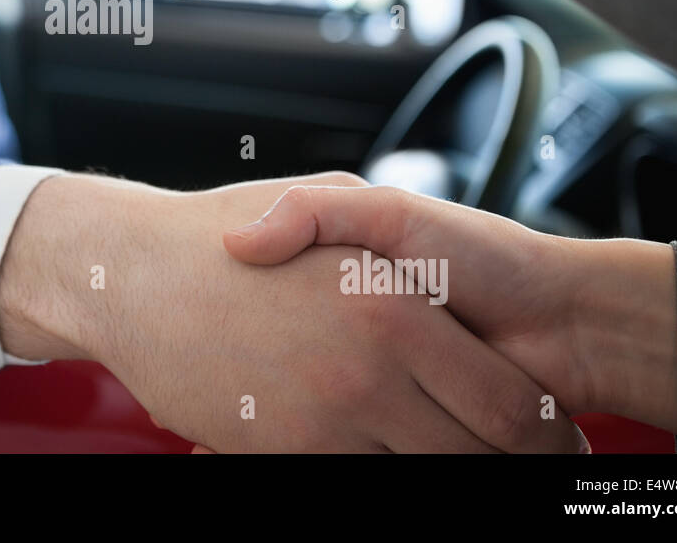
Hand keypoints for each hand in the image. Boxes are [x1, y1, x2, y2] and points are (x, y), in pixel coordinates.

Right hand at [0, 171, 590, 451]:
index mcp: (392, 305)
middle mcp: (368, 369)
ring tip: (441, 443)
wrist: (128, 273)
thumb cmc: (220, 235)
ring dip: (439, 462)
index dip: (540, 434)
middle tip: (514, 456)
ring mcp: (324, 419)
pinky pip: (359, 478)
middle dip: (504, 462)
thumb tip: (444, 292)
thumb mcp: (322, 198)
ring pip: (423, 472)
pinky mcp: (282, 452)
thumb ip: (394, 231)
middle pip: (477, 454)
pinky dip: (379, 464)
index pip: (507, 403)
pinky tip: (373, 441)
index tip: (548, 439)